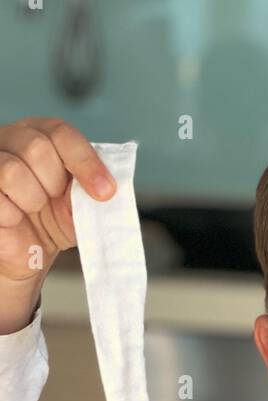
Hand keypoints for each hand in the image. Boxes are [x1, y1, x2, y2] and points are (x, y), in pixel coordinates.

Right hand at [0, 117, 116, 285]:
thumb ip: (89, 194)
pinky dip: (12, 215)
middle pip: (37, 148)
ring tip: (32, 209)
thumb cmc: (53, 220)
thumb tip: (102, 191)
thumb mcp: (78, 207)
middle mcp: (12, 139)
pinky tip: (14, 218)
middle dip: (54, 183)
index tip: (105, 192)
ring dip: (32, 199)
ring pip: (13, 171)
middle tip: (52, 199)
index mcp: (42, 135)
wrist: (27, 250)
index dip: (86, 162)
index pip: (63, 134)